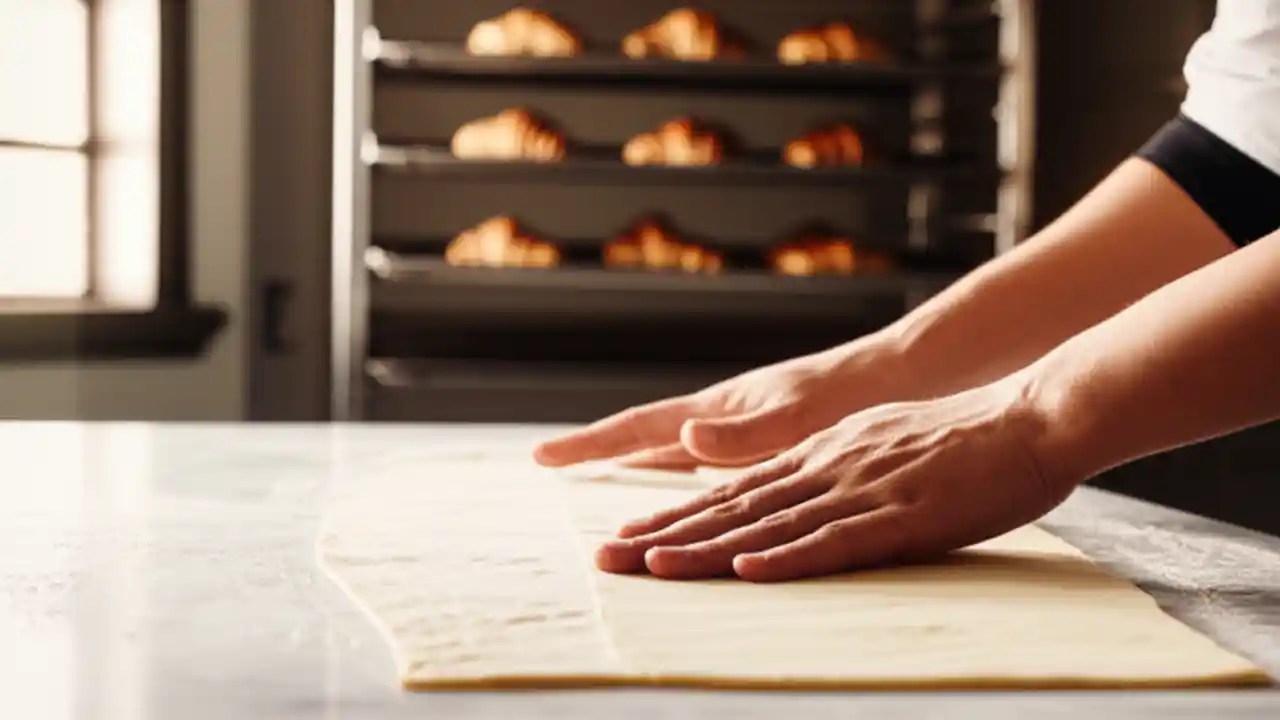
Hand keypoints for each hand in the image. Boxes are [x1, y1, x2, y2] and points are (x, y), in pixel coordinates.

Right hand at [533, 338, 908, 469]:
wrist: (900, 377)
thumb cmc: (852, 395)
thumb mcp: (797, 416)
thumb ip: (742, 431)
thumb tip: (683, 436)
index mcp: (720, 411)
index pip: (639, 426)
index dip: (591, 443)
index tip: (543, 455)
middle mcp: (723, 418)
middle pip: (645, 435)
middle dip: (599, 452)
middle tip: (551, 463)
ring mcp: (743, 427)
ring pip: (674, 450)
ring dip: (636, 465)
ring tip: (605, 484)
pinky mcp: (769, 441)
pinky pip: (707, 464)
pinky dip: (681, 476)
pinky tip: (687, 489)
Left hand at [593, 378, 1077, 581]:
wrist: (1030, 417)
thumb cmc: (963, 439)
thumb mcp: (880, 443)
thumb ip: (834, 467)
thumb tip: (798, 492)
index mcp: (821, 455)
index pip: (733, 491)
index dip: (676, 515)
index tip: (629, 535)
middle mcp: (827, 469)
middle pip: (732, 508)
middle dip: (667, 533)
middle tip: (607, 557)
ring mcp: (862, 492)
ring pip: (770, 526)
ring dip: (708, 549)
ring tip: (653, 567)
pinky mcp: (902, 517)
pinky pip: (837, 541)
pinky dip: (789, 557)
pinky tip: (748, 569)